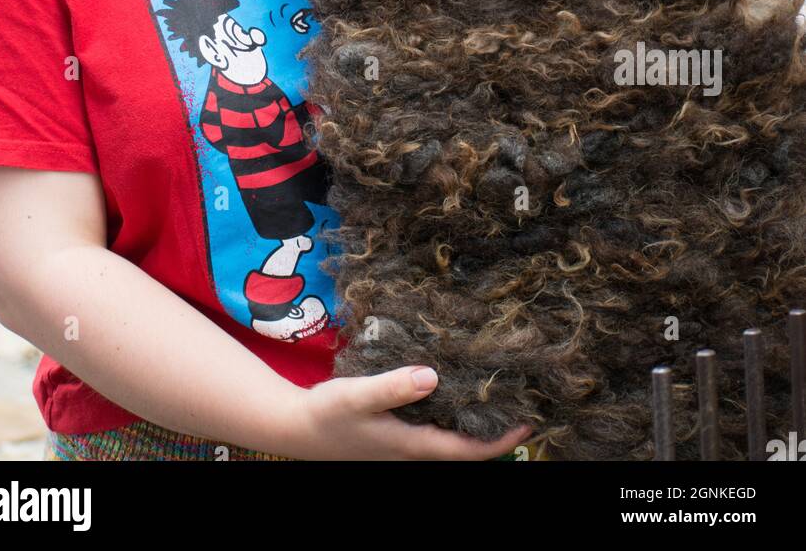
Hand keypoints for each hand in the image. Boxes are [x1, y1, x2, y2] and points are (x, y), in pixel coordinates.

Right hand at [287, 365, 533, 461]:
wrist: (296, 428)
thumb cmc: (328, 414)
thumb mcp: (359, 396)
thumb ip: (395, 386)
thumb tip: (433, 376)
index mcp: (413, 446)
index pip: (469, 452)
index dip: (502, 440)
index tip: (530, 423)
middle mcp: (413, 450)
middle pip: (465, 449)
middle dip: (495, 433)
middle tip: (520, 404)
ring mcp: (403, 445)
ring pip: (449, 439)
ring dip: (474, 424)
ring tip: (496, 396)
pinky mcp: (393, 434)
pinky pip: (433, 429)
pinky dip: (450, 414)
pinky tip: (451, 391)